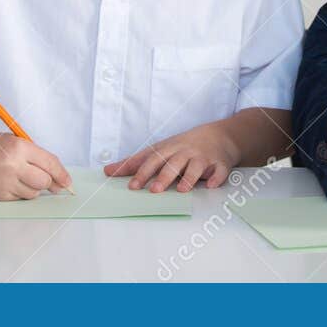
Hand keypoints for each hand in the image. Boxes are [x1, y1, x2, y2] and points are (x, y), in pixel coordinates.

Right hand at [0, 130, 72, 200]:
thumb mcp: (16, 142)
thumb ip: (37, 158)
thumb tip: (59, 181)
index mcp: (20, 147)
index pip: (50, 164)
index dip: (62, 175)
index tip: (68, 182)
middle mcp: (13, 165)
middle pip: (44, 182)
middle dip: (48, 182)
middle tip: (43, 178)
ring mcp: (4, 182)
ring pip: (33, 193)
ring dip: (33, 187)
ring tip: (20, 176)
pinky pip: (19, 198)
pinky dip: (19, 192)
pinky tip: (9, 181)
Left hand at [105, 120, 240, 191]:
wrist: (219, 135)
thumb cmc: (183, 146)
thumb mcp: (159, 150)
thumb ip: (134, 162)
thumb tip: (107, 171)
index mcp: (168, 149)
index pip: (153, 160)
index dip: (142, 172)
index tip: (132, 186)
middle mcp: (185, 152)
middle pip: (173, 163)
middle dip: (164, 176)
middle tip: (154, 190)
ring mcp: (203, 157)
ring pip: (196, 166)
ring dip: (189, 178)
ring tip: (181, 190)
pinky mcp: (220, 164)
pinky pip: (219, 171)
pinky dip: (216, 177)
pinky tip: (210, 185)